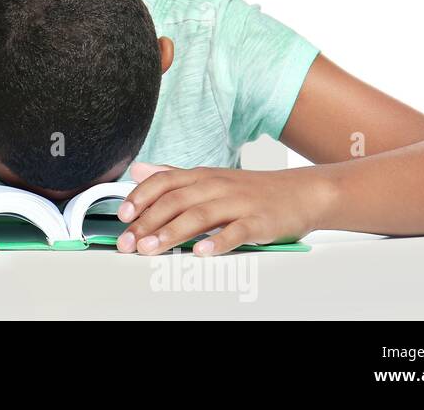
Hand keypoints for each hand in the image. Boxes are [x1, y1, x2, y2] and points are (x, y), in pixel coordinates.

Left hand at [117, 162, 332, 255]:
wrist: (301, 193)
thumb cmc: (251, 190)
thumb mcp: (210, 177)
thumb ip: (173, 176)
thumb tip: (139, 171)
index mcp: (201, 176)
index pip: (163, 183)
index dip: (140, 198)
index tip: (122, 216)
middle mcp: (215, 187)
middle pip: (174, 202)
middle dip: (147, 223)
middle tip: (128, 243)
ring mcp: (237, 203)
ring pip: (199, 216)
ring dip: (171, 233)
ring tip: (151, 248)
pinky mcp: (258, 222)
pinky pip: (235, 231)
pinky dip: (216, 242)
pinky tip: (200, 252)